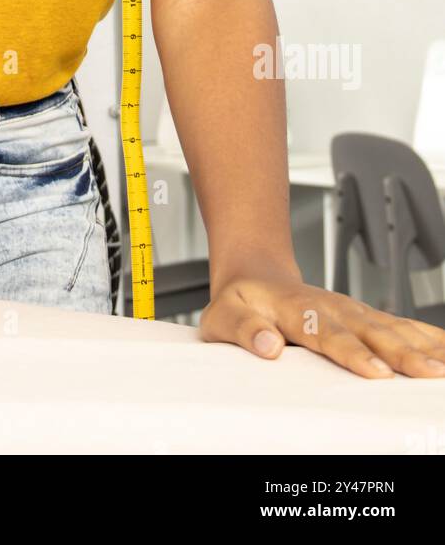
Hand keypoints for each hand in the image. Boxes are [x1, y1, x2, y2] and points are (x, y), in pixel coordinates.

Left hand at [200, 268, 444, 378]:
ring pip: (393, 328)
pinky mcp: (365, 318)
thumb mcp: (223, 315)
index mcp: (296, 309)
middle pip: (371, 332)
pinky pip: (401, 326)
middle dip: (402, 353)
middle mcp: (331, 308)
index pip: (328, 334)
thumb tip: (268, 345)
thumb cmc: (239, 301)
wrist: (254, 274)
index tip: (376, 371)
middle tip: (429, 373)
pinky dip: (428, 337)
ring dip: (422, 346)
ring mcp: (352, 311)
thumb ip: (244, 330)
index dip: (353, 352)